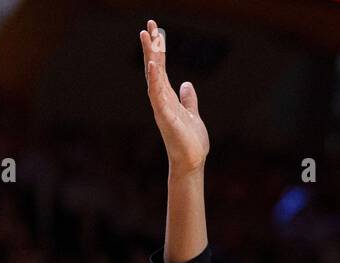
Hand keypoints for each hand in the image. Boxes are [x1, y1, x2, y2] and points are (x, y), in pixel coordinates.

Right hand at [140, 20, 208, 176]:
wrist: (192, 161)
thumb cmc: (190, 141)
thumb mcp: (192, 114)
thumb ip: (188, 99)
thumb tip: (188, 85)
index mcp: (168, 96)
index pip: (161, 68)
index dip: (158, 49)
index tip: (156, 30)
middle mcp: (161, 98)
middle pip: (154, 67)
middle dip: (151, 46)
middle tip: (149, 25)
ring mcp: (161, 106)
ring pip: (153, 76)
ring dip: (150, 56)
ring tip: (147, 36)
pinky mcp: (165, 115)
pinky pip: (157, 94)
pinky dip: (154, 79)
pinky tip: (153, 64)